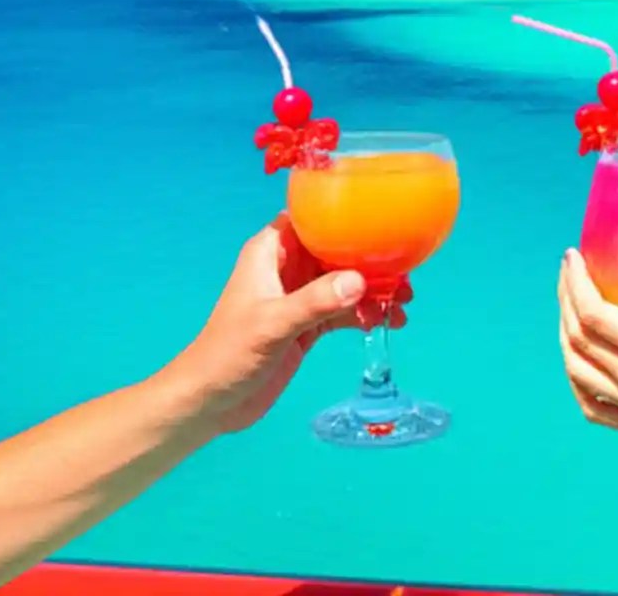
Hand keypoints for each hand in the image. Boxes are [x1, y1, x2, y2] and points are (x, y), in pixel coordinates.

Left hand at [160, 213, 410, 432]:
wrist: (211, 402)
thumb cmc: (230, 353)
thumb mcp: (273, 325)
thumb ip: (315, 301)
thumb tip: (360, 281)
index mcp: (271, 252)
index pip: (311, 218)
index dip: (344, 215)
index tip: (382, 220)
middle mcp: (287, 268)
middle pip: (337, 250)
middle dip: (371, 260)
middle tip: (406, 275)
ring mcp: (299, 298)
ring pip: (345, 282)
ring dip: (374, 290)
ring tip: (404, 303)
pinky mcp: (307, 325)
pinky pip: (343, 310)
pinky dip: (365, 314)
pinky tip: (389, 322)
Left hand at [557, 245, 617, 478]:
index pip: (595, 314)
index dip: (576, 283)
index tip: (572, 257)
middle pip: (577, 338)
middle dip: (564, 300)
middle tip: (568, 273)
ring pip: (576, 371)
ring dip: (565, 337)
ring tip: (568, 312)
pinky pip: (591, 405)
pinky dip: (576, 381)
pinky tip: (579, 365)